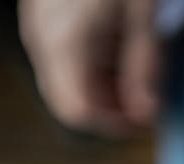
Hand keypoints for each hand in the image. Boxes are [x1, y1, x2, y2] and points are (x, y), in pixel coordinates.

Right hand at [19, 0, 158, 135]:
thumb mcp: (142, 18)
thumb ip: (143, 68)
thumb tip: (146, 116)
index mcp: (66, 45)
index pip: (79, 111)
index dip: (114, 125)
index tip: (146, 123)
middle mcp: (42, 42)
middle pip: (69, 101)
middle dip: (109, 112)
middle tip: (145, 104)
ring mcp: (37, 29)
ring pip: (64, 83)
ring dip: (102, 92)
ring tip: (136, 77)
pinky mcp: (42, 20)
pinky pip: (61, 61)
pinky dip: (91, 71)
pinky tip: (118, 55)